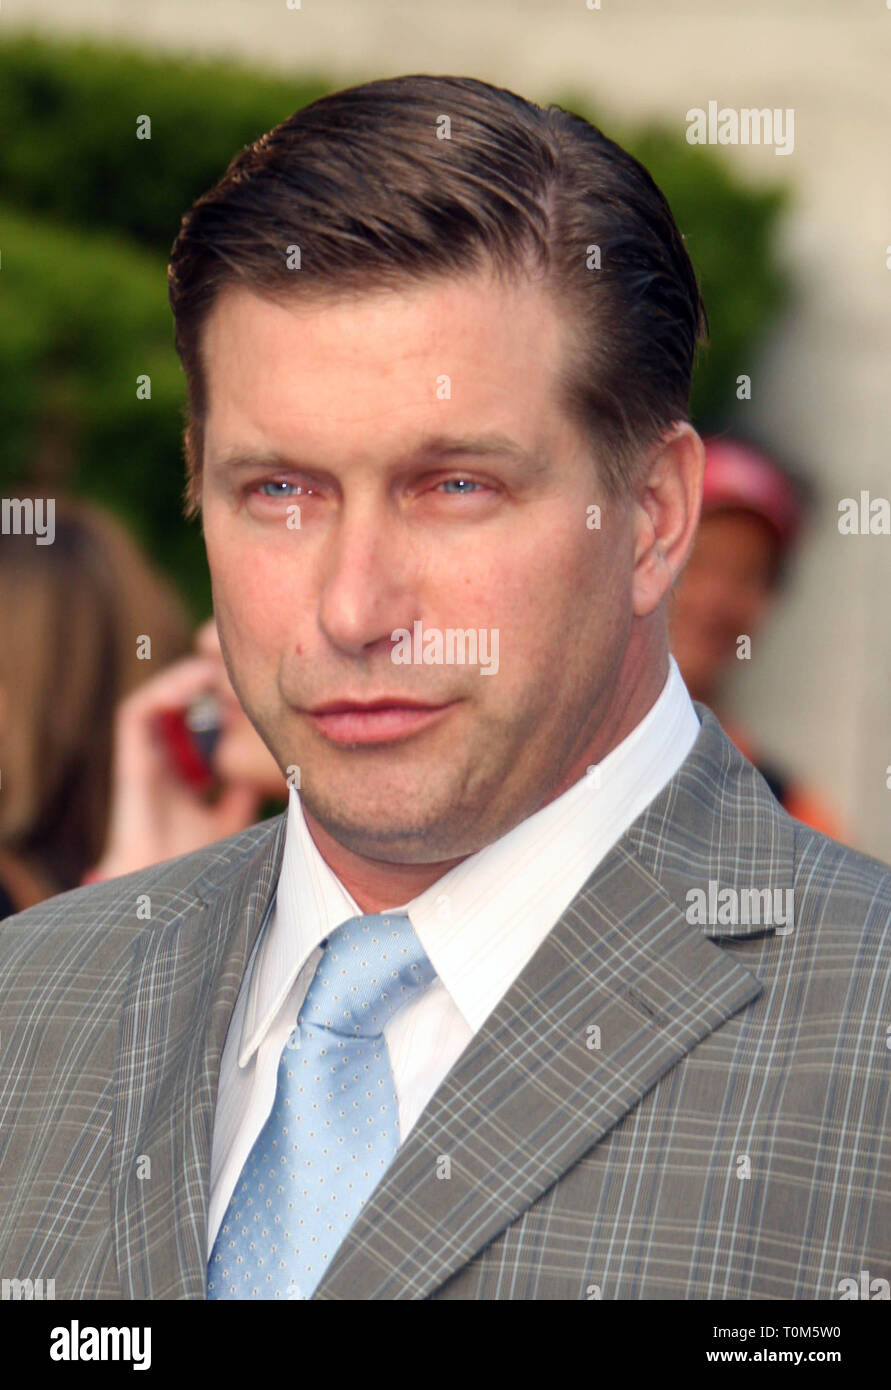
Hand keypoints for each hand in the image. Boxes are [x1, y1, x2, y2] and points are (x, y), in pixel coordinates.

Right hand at [88, 654, 262, 879]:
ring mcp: (147, 761)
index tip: (255, 691)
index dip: (224, 697)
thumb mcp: (233, 817)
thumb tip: (272, 767)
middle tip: (240, 673)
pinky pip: (136, 713)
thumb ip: (243, 791)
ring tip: (219, 671)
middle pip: (179, 702)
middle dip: (208, 680)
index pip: (200, 719)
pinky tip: (196, 685)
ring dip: (186, 678)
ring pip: (158, 699)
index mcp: (185, 771)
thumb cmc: (197, 865)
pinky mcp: (133, 764)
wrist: (171, 897)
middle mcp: (163, 761)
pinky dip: (163, 692)